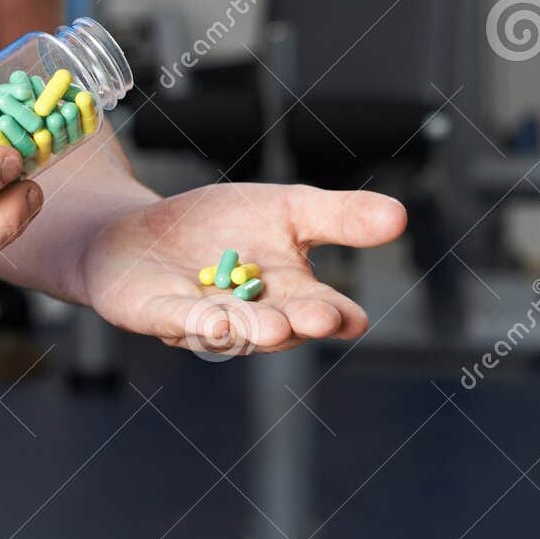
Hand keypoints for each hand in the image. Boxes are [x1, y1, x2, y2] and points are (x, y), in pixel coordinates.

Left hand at [81, 181, 405, 355]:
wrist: (138, 232)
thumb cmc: (218, 226)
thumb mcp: (284, 209)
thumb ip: (338, 217)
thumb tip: (400, 216)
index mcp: (288, 293)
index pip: (321, 309)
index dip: (336, 316)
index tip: (352, 317)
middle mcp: (252, 316)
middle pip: (282, 323)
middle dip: (299, 321)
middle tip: (320, 317)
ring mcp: (205, 320)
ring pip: (234, 329)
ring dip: (252, 329)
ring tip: (274, 327)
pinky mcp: (160, 314)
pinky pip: (180, 321)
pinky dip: (196, 322)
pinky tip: (212, 322)